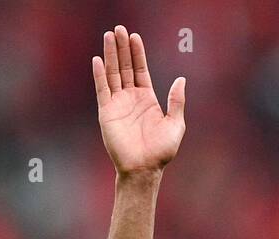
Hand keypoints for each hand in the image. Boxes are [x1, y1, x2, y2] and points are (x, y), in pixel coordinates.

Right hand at [92, 26, 185, 175]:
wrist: (144, 168)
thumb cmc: (161, 151)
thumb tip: (181, 79)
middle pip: (125, 67)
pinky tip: (98, 60)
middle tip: (119, 29)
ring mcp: (118, 104)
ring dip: (110, 55)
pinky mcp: (106, 112)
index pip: (140, 70)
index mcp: (147, 99)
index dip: (137, 53)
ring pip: (113, 74)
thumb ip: (177, 101)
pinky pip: (102, 90)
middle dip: (122, 48)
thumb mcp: (175, 124)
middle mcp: (131, 98)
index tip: (135, 37)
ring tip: (109, 36)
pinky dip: (99, 75)